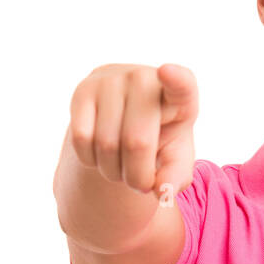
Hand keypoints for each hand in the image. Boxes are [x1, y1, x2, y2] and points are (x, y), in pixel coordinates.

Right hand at [67, 62, 197, 201]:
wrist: (128, 119)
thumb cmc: (160, 139)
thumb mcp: (175, 159)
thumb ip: (176, 176)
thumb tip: (163, 191)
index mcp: (179, 94)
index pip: (181, 84)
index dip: (176, 79)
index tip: (167, 72)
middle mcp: (144, 79)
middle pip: (137, 142)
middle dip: (138, 177)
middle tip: (142, 183)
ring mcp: (111, 81)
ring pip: (106, 145)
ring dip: (113, 172)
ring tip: (123, 166)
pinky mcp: (83, 91)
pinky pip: (82, 139)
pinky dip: (91, 160)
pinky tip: (101, 154)